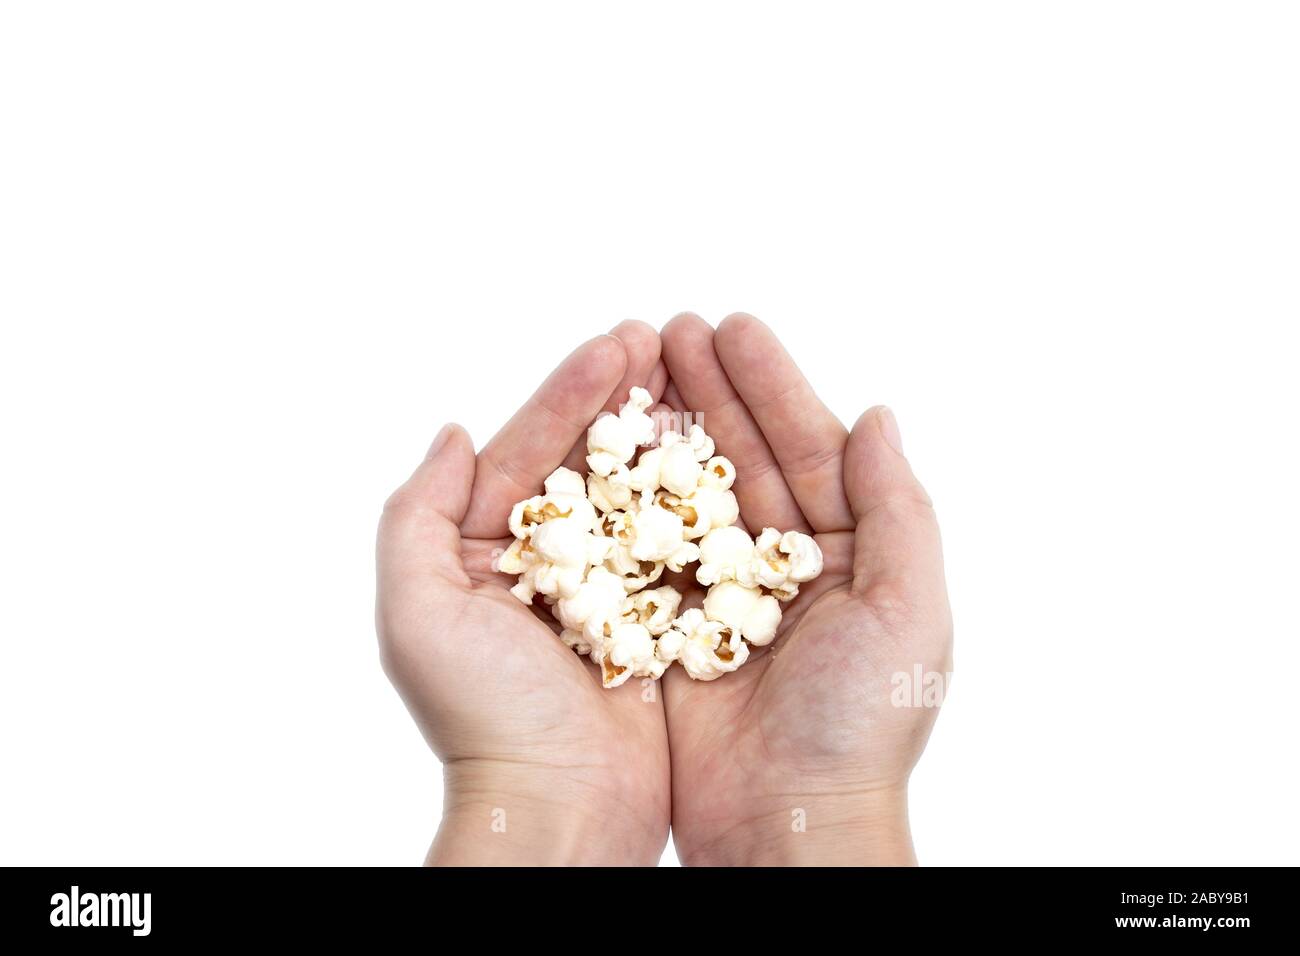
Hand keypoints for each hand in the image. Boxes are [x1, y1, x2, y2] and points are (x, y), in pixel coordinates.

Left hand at [375, 322, 671, 865]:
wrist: (561, 809)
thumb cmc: (482, 718)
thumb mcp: (418, 612)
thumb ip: (417, 515)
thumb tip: (450, 432)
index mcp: (483, 555)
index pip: (525, 453)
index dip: (567, 395)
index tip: (617, 345)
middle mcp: (542, 566)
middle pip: (584, 463)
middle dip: (621, 399)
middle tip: (663, 340)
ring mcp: (600, 592)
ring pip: (634, 494)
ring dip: (662, 437)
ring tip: (696, 377)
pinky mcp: (652, 621)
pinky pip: (674, 546)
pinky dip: (695, 500)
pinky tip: (721, 455)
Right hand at [657, 313, 952, 865]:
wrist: (789, 822)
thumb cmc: (861, 723)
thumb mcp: (906, 607)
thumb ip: (897, 507)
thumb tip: (880, 415)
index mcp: (851, 554)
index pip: (813, 448)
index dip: (773, 386)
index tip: (733, 328)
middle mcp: (787, 565)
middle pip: (748, 457)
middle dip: (712, 391)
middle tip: (671, 328)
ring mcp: (727, 594)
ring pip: (696, 492)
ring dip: (669, 431)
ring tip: (636, 367)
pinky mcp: (674, 625)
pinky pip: (651, 548)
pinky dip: (632, 498)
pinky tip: (608, 449)